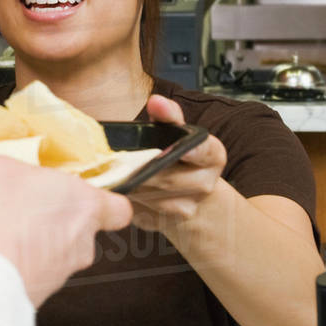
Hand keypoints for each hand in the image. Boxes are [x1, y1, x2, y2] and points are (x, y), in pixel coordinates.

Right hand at [0, 157, 131, 307]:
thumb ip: (14, 172)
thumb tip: (11, 180)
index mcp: (83, 205)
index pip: (116, 208)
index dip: (101, 202)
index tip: (83, 196)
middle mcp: (78, 242)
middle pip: (69, 227)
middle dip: (38, 217)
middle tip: (8, 205)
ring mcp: (56, 271)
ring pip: (35, 248)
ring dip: (5, 236)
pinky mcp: (31, 292)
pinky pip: (7, 267)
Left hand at [128, 95, 226, 235]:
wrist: (186, 194)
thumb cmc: (175, 156)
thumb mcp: (176, 133)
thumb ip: (168, 117)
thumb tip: (157, 101)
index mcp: (211, 157)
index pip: (205, 151)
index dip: (194, 151)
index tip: (183, 150)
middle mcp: (204, 185)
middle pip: (169, 178)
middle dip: (145, 169)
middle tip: (121, 160)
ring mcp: (185, 209)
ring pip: (152, 198)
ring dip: (131, 185)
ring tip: (114, 172)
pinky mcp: (161, 223)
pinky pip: (137, 212)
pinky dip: (124, 200)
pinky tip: (115, 189)